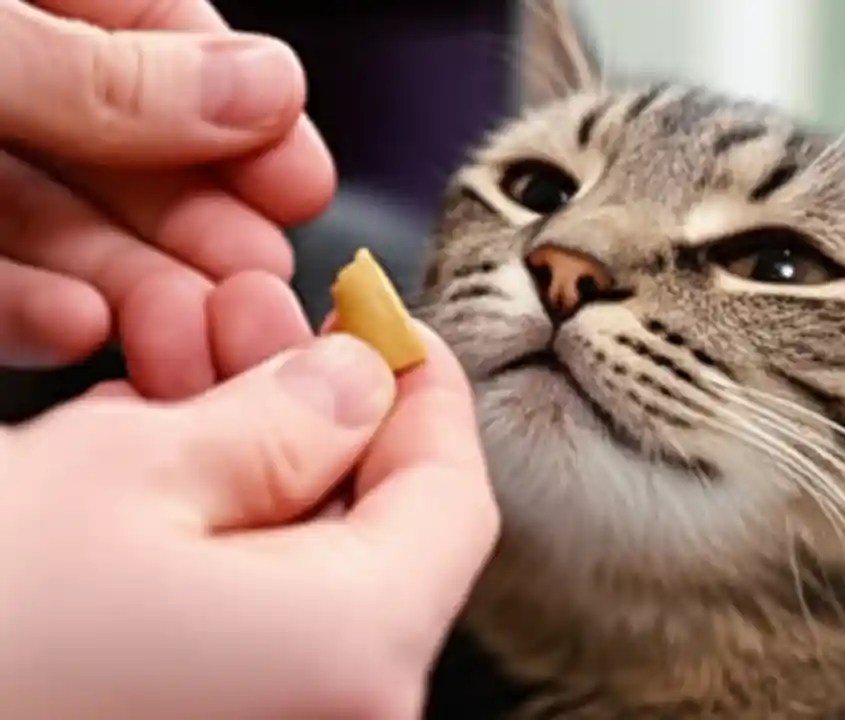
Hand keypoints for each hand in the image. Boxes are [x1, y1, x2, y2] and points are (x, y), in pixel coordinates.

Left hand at [0, 0, 334, 382]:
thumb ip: (107, 77)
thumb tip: (262, 91)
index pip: (158, 25)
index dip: (241, 105)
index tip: (299, 182)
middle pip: (119, 140)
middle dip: (198, 218)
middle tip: (259, 275)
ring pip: (53, 219)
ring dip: (132, 280)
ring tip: (189, 323)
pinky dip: (28, 311)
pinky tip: (78, 327)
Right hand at [0, 319, 498, 719]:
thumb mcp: (119, 479)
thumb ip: (277, 421)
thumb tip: (353, 383)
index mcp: (355, 658)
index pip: (455, 499)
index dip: (423, 395)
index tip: (379, 324)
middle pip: (373, 534)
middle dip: (309, 416)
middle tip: (242, 322)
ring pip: (295, 575)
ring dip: (243, 469)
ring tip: (158, 383)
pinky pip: (234, 630)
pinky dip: (199, 548)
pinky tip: (124, 481)